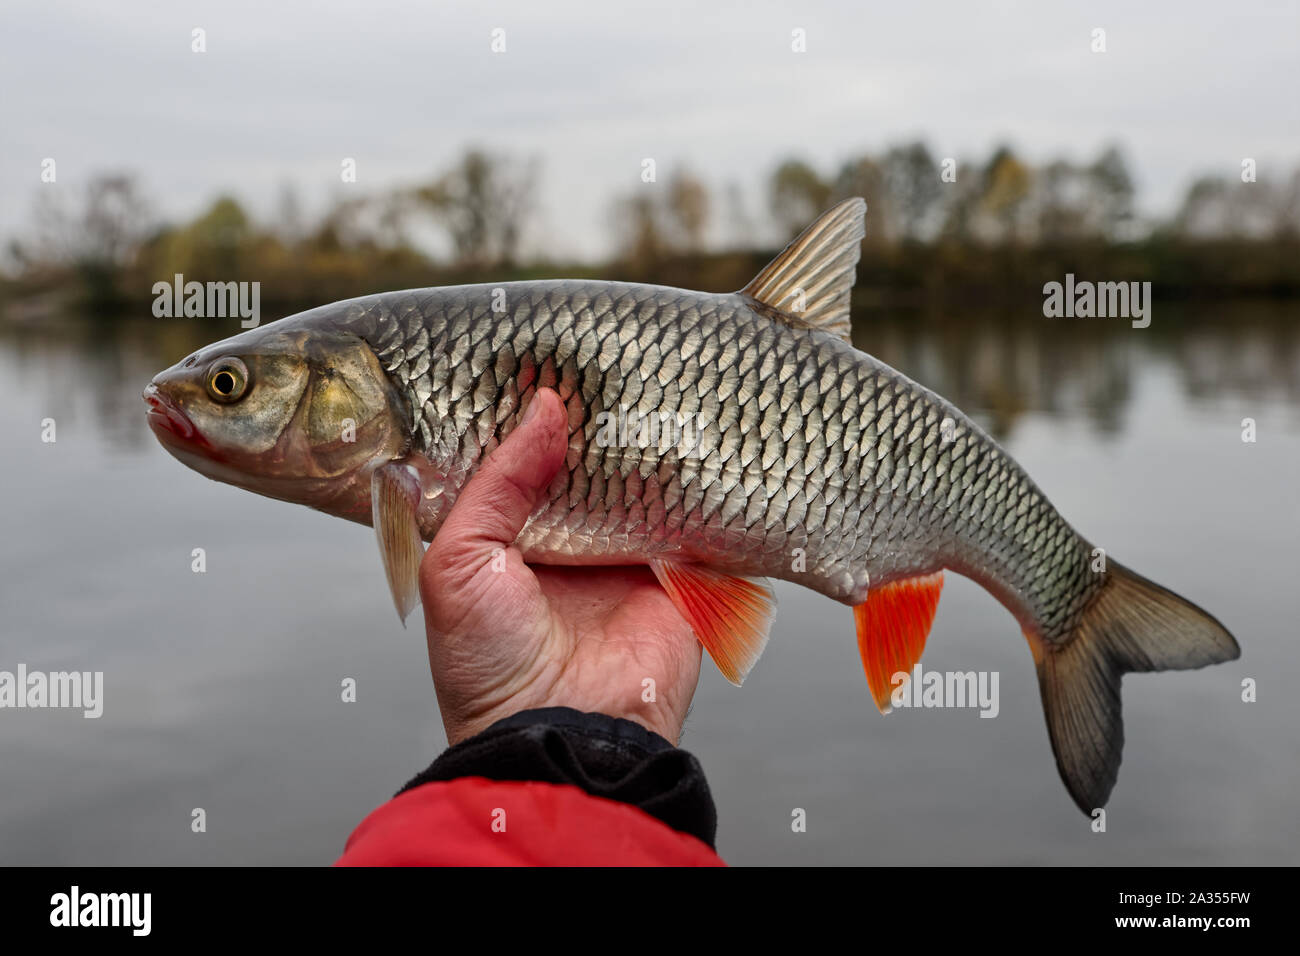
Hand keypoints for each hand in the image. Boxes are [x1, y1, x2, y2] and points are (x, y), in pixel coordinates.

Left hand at [419, 388, 701, 745]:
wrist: (563, 733)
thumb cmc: (488, 665)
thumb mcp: (458, 560)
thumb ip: (498, 480)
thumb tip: (544, 407)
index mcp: (504, 538)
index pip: (516, 460)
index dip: (522, 416)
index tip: (537, 359)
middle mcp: (563, 542)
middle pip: (581, 464)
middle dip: (590, 422)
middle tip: (600, 361)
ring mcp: (620, 555)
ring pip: (635, 480)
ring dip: (640, 443)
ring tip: (647, 382)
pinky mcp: (673, 571)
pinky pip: (686, 516)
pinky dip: (690, 483)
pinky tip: (689, 435)